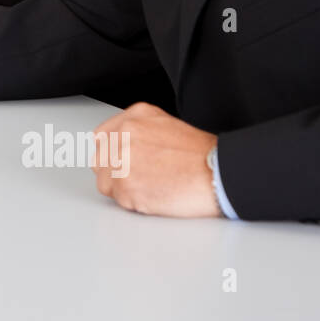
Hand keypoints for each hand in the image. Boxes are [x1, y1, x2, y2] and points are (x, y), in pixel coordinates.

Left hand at [91, 102, 220, 217]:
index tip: (119, 163)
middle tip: (140, 179)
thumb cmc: (201, 156)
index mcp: (134, 117)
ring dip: (123, 189)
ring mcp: (122, 160)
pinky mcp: (126, 186)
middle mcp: (124, 135)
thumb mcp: (166, 125)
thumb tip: (118, 147)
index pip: (102, 138)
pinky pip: (119, 200)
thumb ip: (138, 132)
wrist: (219, 174)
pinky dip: (134, 203)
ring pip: (105, 182)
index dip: (111, 154)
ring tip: (151, 187)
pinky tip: (155, 195)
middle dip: (115, 173)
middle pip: (100, 160)